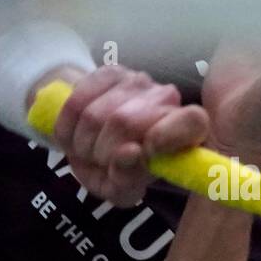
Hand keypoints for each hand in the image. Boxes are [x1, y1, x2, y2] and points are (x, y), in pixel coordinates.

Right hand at [49, 65, 209, 206]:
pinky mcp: (109, 72)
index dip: (167, 135)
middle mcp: (167, 98)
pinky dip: (67, 127)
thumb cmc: (117, 171)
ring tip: (90, 151)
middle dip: (103, 151)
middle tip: (101, 162)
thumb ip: (128, 178)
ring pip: (95, 115)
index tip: (144, 152)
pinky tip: (76, 135)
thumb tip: (130, 152)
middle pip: (125, 122)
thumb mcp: (122, 188)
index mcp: (185, 132)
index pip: (192, 121)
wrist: (93, 143)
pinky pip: (76, 101)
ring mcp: (138, 82)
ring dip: (83, 142)